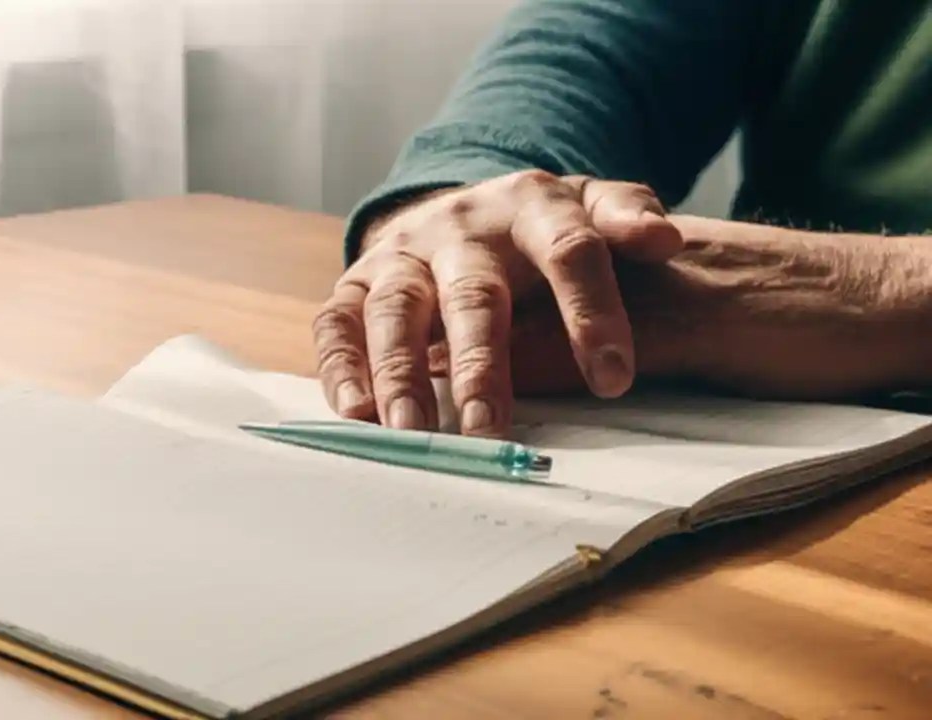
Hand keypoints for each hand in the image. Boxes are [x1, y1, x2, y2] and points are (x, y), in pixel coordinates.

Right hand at [314, 170, 683, 436]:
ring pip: (397, 310)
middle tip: (490, 427)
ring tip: (413, 431)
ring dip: (401, 373)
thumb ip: (626, 215)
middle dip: (480, 363)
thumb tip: (664, 240)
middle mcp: (459, 229)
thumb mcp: (587, 205)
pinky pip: (337, 323)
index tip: (612, 380)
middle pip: (473, 294)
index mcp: (530, 206)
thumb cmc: (535, 229)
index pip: (569, 252)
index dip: (590, 314)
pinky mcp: (355, 284)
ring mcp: (401, 256)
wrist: (454, 210)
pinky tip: (356, 413)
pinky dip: (341, 367)